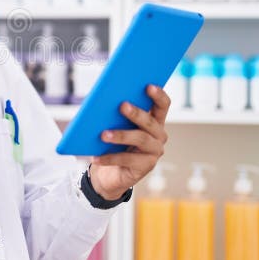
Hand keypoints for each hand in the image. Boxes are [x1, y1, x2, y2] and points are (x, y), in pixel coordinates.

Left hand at [88, 84, 169, 199]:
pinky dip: (109, 158)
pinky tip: (96, 156)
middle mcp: (158, 135)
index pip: (163, 105)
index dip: (158, 95)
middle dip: (136, 113)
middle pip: (150, 122)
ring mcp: (154, 152)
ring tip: (103, 134)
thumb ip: (115, 113)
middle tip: (122, 105)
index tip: (148, 86)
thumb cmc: (112, 143)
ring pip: (140, 139)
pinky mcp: (145, 167)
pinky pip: (127, 160)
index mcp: (154, 121)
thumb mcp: (114, 125)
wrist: (109, 173)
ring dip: (121, 135)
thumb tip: (103, 101)